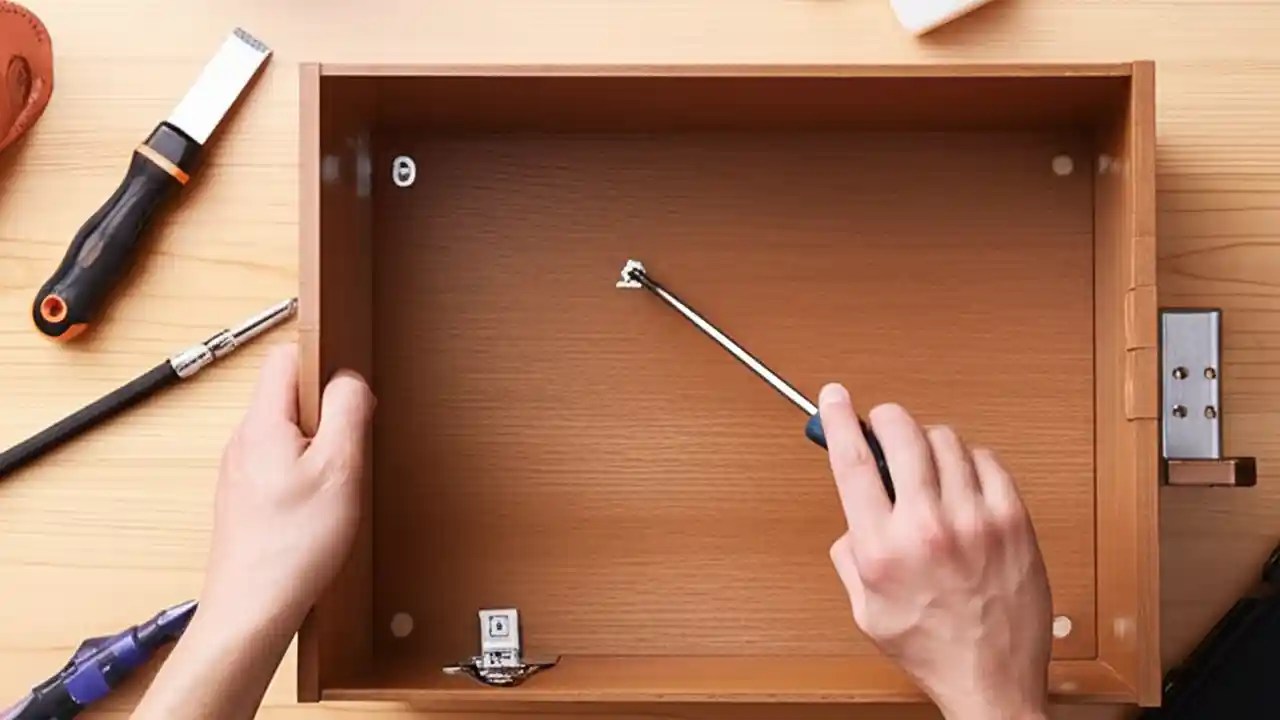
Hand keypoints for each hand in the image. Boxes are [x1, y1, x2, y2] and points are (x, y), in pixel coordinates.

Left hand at [199, 344, 375, 633]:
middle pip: (286, 395)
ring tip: (338, 480)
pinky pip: (277, 462)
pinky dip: (303, 471)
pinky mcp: (244, 498)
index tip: (351, 388)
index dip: (323, 361)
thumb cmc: (295, 545)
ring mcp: (239, 471)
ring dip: (317, 444)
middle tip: (352, 444)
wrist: (252, 608)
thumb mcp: (339, 468)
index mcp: (263, 423)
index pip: (285, 358)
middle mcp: (243, 441)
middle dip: (326, 409)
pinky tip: (320, 504)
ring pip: (284, 431)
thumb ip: (348, 412)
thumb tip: (351, 379)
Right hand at [820, 384, 1051, 719]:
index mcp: (882, 549)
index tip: (834, 397)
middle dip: (886, 418)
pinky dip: (970, 461)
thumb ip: (850, 554)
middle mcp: (927, 528)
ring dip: (928, 442)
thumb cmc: (931, 648)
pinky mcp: (1014, 521)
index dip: (840, 419)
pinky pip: (987, 461)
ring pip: (946, 441)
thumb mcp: (865, 609)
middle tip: (883, 423)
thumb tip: (855, 511)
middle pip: (902, 435)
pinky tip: (963, 481)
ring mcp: (975, 520)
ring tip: (926, 466)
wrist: (992, 678)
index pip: (853, 463)